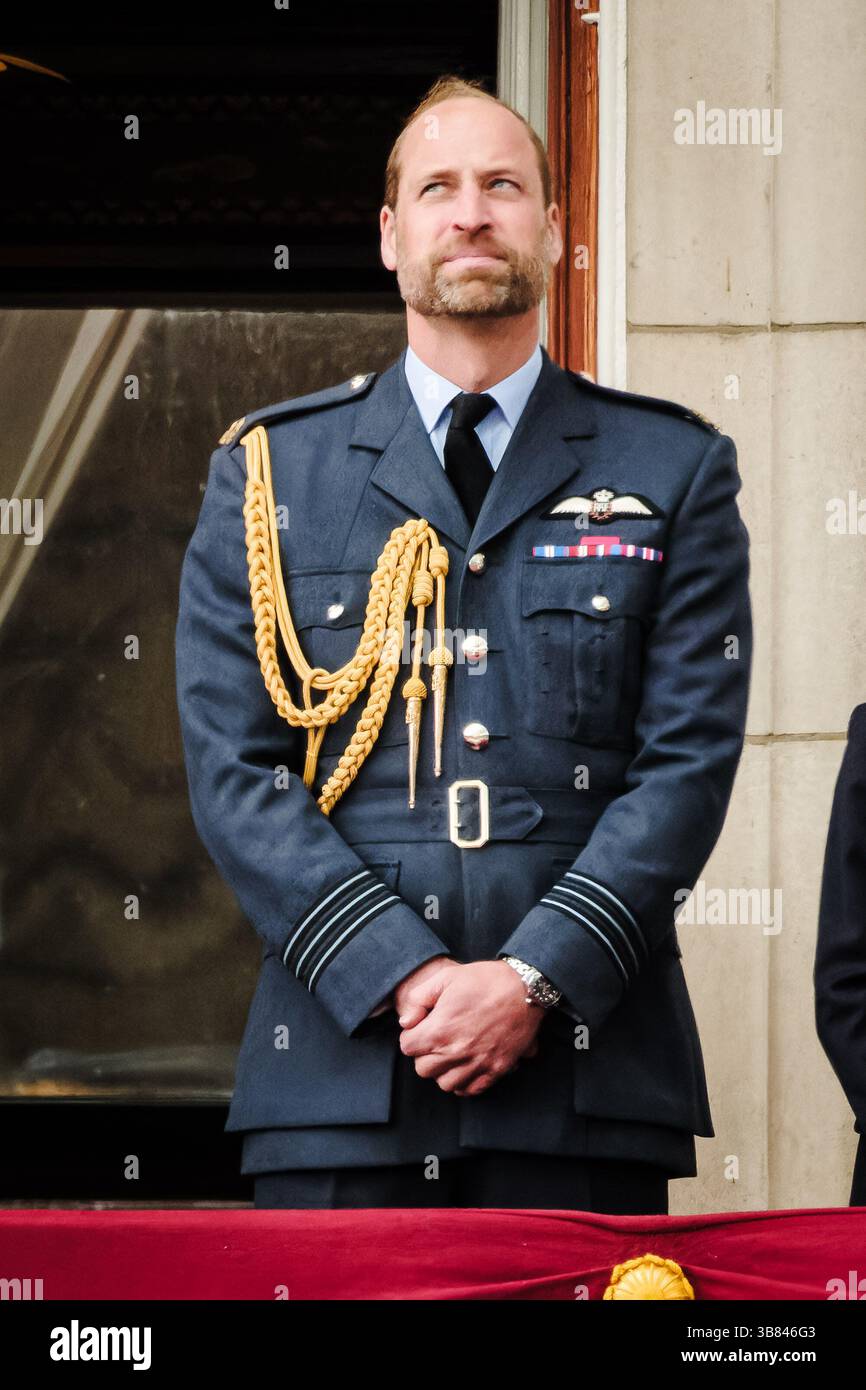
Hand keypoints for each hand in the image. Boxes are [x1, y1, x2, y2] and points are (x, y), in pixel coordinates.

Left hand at [398, 960, 544, 1096]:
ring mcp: (478, 1063)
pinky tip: (466, 1065)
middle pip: (423, 1069)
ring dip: (443, 1070)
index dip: (411, 1035)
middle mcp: (456, 1052)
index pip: (407, 1047)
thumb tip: (406, 1022)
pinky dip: (464, 1082)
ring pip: (445, 1084)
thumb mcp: (446, 977)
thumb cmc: (485, 980)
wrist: (526, 988)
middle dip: (425, 1054)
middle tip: (436, 1039)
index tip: (422, 1027)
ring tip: (451, 1053)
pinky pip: (470, 1090)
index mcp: (440, 1029)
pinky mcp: (496, 1069)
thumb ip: (419, 999)